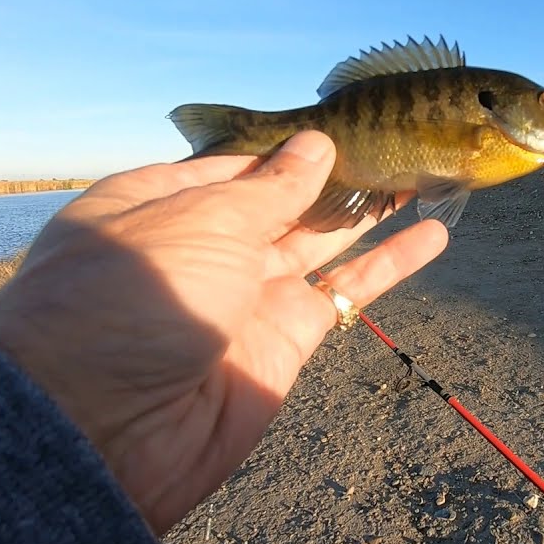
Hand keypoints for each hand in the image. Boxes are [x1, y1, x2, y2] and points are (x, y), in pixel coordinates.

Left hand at [0, 131, 447, 533]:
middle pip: (283, 200)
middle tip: (396, 139)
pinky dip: (390, 266)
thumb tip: (317, 145)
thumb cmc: (135, 294)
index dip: (289, 143)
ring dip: (371, 209)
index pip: (237, 162)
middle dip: (335, 173)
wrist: (110, 425)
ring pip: (322, 240)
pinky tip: (433, 236)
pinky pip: (346, 292)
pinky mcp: (287, 337)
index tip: (343, 119)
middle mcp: (205, 246)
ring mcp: (248, 294)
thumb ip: (271, 186)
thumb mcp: (202, 219)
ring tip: (423, 171)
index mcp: (162, 201)